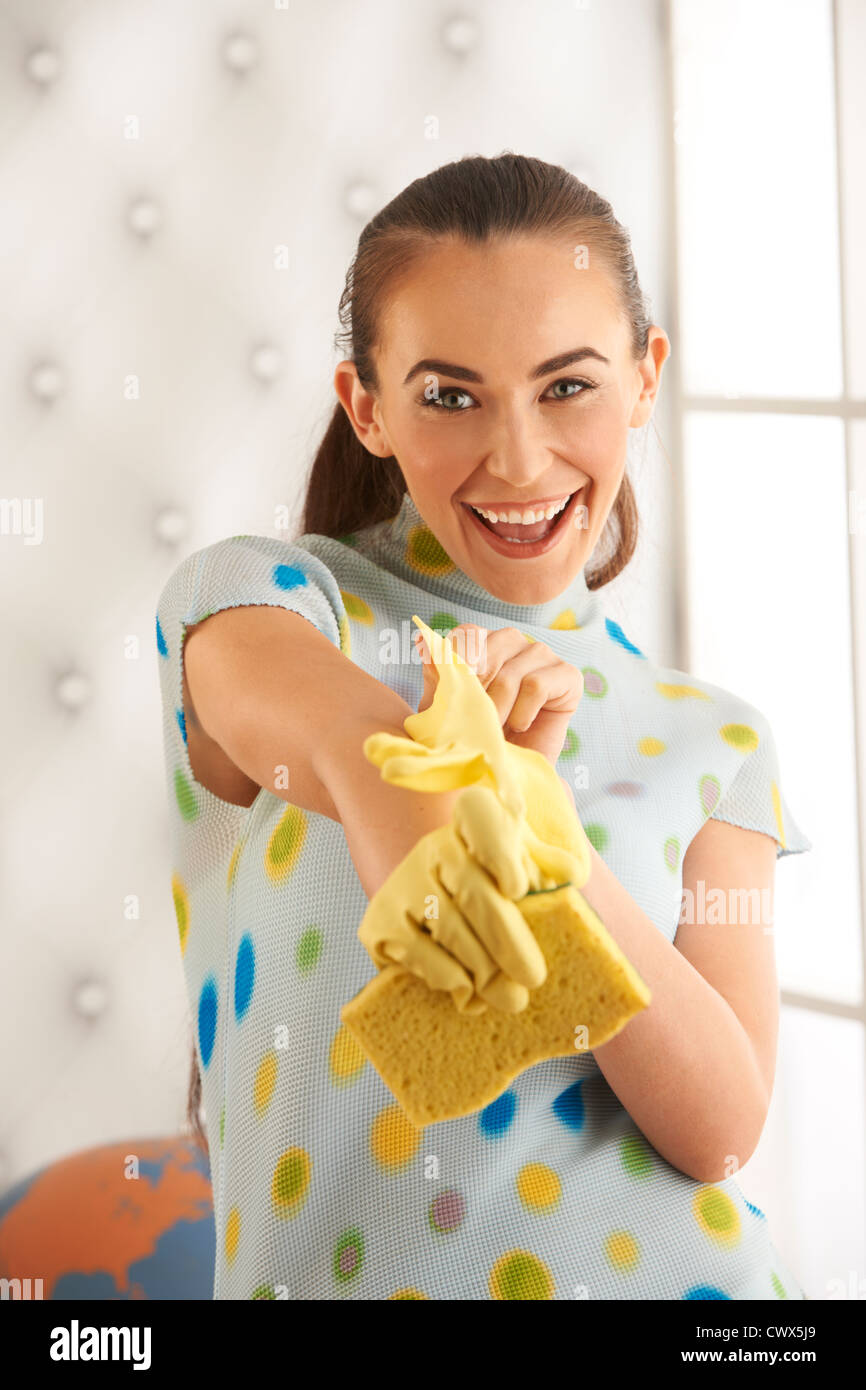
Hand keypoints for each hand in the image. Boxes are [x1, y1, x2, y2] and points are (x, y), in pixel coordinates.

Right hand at [356, 791, 549, 1015]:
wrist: (434, 924)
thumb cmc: (495, 896)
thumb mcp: (525, 873)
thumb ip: (547, 870)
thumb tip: (572, 871)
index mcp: (473, 826)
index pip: (479, 814)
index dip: (497, 848)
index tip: (517, 889)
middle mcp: (434, 847)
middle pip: (471, 888)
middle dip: (506, 939)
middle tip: (532, 978)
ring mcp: (402, 882)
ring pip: (448, 928)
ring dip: (483, 969)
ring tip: (510, 998)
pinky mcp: (379, 922)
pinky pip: (418, 954)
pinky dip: (448, 978)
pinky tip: (467, 992)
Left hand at [414, 623, 582, 765]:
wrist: (501, 772)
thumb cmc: (471, 736)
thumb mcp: (444, 705)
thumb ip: (436, 671)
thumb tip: (423, 638)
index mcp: (482, 643)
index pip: (468, 633)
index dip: (459, 663)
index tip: (456, 694)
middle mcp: (513, 643)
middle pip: (492, 647)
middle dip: (479, 691)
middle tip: (478, 718)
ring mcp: (542, 656)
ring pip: (512, 672)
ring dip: (499, 708)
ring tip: (498, 727)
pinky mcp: (568, 677)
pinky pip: (537, 685)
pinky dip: (523, 712)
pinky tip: (521, 726)